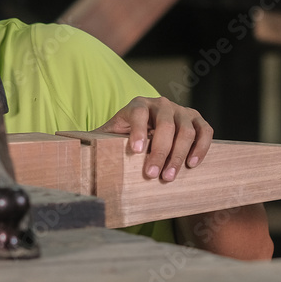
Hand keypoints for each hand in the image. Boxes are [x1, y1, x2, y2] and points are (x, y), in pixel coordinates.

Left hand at [94, 97, 212, 181]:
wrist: (147, 131)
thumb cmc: (125, 136)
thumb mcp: (109, 135)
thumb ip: (96, 141)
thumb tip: (75, 152)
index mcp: (138, 104)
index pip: (138, 113)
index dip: (137, 130)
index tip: (135, 150)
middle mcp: (161, 104)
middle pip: (165, 125)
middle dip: (159, 152)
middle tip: (152, 175)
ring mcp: (181, 111)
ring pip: (186, 130)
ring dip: (179, 155)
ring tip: (169, 177)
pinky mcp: (196, 120)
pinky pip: (205, 131)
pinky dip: (201, 147)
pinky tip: (192, 164)